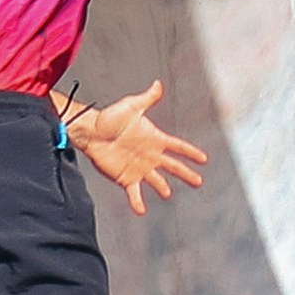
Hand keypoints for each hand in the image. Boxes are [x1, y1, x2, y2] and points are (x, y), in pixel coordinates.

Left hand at [61, 78, 209, 212]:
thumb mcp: (131, 107)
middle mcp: (150, 155)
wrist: (91, 132)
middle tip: (199, 182)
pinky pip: (134, 193)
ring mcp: (139, 168)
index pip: (177, 147)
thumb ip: (147, 98)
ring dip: (162, 187)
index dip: (190, 152)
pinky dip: (138, 202)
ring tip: (167, 194)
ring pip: (156, 181)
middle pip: (173, 166)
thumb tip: (158, 84)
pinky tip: (141, 210)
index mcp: (155, 139)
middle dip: (186, 173)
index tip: (203, 159)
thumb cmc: (110, 118)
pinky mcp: (125, 178)